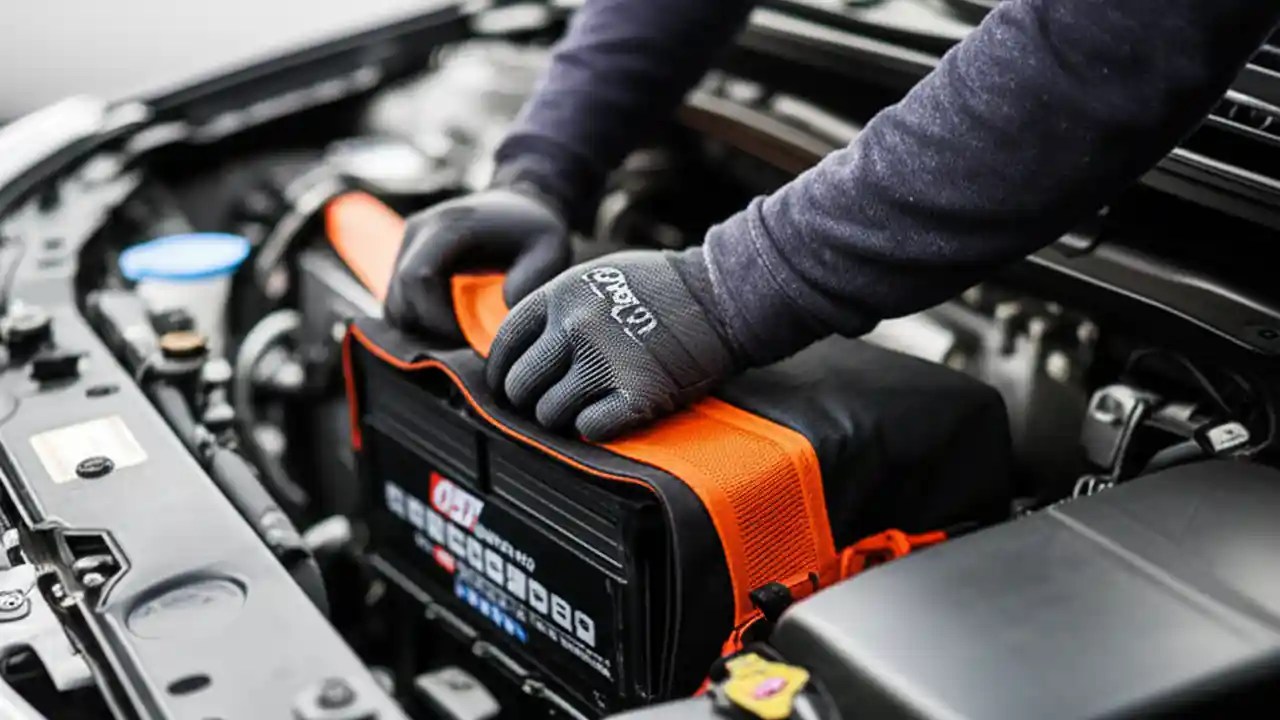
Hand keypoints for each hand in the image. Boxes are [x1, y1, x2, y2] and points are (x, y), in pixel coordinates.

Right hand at [384, 188, 568, 340]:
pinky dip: (421, 321)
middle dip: (429, 331)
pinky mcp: (406, 257)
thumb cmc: (536, 229)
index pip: (418, 278)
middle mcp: (419, 230)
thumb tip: (501, 318)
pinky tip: (452, 328)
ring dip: (423, 329)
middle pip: (400, 296)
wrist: (521, 203)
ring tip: (461, 338)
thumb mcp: (549, 250)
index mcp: (449, 225)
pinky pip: (400, 300)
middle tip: (466, 347)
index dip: (437, 319)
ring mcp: (408, 243)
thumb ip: (529, 282)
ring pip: (395, 303)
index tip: (468, 342)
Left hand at [485, 249, 738, 440]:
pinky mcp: (637, 393)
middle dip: (531, 401)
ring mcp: (605, 361)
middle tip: (552, 402)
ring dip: (564, 418)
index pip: (504, 347)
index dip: (503, 373)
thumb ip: (555, 308)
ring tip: (588, 406)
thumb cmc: (660, 289)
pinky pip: (590, 428)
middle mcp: (575, 327)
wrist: (722, 297)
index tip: (514, 385)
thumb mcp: (595, 277)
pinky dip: (597, 427)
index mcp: (559, 296)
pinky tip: (612, 412)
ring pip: (550, 413)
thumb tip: (518, 351)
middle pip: (521, 386)